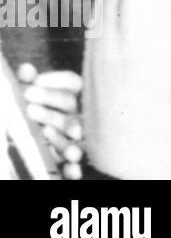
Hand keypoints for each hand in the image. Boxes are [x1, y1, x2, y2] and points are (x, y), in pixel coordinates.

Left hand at [18, 64, 83, 179]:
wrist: (30, 150)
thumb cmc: (33, 114)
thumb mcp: (29, 98)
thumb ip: (28, 83)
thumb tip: (26, 69)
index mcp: (66, 97)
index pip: (71, 82)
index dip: (56, 81)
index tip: (35, 82)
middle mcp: (74, 115)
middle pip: (69, 105)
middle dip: (51, 103)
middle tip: (29, 106)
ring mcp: (73, 138)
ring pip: (72, 133)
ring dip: (61, 133)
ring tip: (45, 132)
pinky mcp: (68, 161)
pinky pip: (76, 165)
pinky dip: (75, 168)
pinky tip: (70, 168)